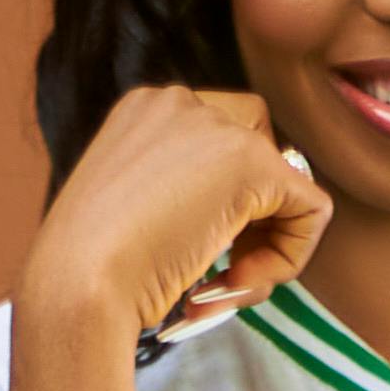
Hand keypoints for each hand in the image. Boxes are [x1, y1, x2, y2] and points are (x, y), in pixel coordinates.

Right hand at [22, 81, 331, 349]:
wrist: (76, 285)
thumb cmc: (91, 276)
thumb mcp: (132, 220)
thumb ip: (181, 200)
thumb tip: (246, 221)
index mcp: (145, 113)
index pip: (223, 139)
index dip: (228, 207)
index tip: (198, 256)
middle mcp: (179, 103)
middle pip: (262, 147)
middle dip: (256, 217)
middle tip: (222, 272)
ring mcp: (215, 125)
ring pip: (290, 182)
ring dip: (270, 247)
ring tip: (224, 287)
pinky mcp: (251, 160)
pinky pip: (313, 210)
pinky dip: (293, 257)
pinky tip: (241, 284)